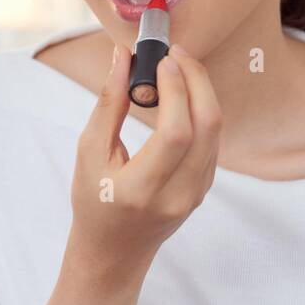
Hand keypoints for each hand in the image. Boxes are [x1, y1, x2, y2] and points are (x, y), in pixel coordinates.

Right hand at [65, 42, 221, 281]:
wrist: (114, 251)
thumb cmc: (93, 200)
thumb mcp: (89, 153)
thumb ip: (109, 104)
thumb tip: (122, 56)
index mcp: (142, 190)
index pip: (175, 133)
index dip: (175, 89)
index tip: (162, 59)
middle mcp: (178, 195)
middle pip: (207, 127)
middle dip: (196, 80)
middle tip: (176, 54)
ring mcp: (197, 194)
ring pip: (215, 131)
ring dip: (201, 91)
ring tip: (177, 67)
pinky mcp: (205, 188)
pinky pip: (212, 141)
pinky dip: (201, 110)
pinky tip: (183, 93)